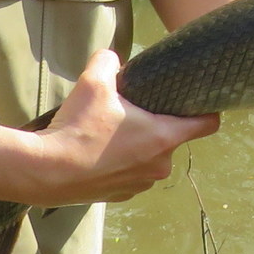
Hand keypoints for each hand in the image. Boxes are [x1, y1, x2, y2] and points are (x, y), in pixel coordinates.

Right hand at [30, 49, 219, 205]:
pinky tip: (100, 153)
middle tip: (134, 111)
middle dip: (157, 124)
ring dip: (138, 145)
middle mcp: (160, 165)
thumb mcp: (93, 83)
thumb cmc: (76, 128)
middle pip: (172, 138)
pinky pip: (131, 173)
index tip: (198, 101)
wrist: (45, 172)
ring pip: (150, 157)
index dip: (207, 110)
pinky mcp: (122, 195)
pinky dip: (121, 163)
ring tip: (112, 132)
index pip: (208, 124)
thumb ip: (108, 61)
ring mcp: (142, 183)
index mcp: (164, 137)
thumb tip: (111, 58)